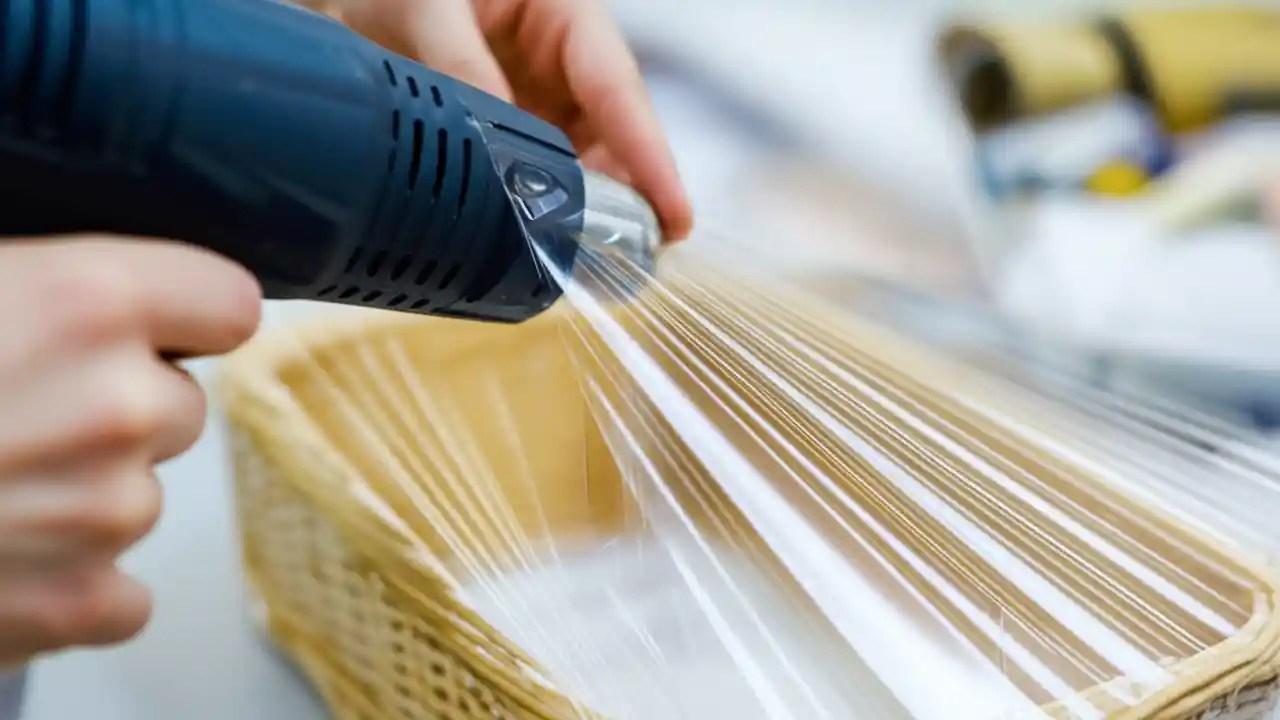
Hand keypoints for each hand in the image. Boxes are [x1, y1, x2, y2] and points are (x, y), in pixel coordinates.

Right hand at [0, 237, 260, 665]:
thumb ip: (35, 290)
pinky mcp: (77, 605)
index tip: (164, 328)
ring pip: (143, 495)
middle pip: (179, 405)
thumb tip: (70, 300)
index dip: (191, 318)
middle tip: (19, 414)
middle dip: (117, 408)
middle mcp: (120, 405)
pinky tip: (1, 560)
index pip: (228, 304)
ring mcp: (107, 513)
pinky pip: (122, 592)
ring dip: (83, 494)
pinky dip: (74, 584)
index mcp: (86, 301)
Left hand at [320, 0, 693, 240]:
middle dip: (627, 198)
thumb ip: (458, 60)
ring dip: (587, 213)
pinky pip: (539, 178)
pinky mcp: (514, 136)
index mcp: (566, 16)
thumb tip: (493, 140)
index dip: (650, 155)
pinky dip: (543, 212)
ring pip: (583, 165)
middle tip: (632, 261)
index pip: (620, 88)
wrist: (357, 1)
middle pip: (614, 137)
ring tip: (587, 263)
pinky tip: (541, 246)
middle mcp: (565, 64)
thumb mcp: (427, 4)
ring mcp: (542, 103)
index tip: (675, 216)